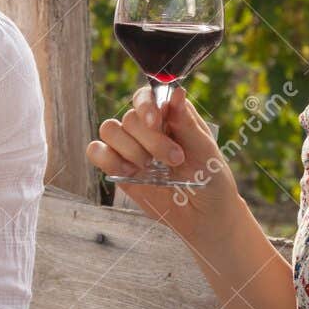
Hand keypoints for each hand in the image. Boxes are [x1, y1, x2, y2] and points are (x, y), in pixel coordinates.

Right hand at [86, 84, 240, 236]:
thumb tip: (177, 91)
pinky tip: (130, 172)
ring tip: (150, 168)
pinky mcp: (118, 168)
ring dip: (130, 149)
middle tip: (174, 159)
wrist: (204, 216)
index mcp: (169, 116)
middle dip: (150, 140)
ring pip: (109, 130)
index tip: (155, 122)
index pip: (146, 96)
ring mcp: (131, 147)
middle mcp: (147, 128)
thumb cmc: (211, 180)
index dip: (146, 106)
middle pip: (129, 118)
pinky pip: (97, 152)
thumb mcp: (205, 151)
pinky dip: (108, 159)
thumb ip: (186, 123)